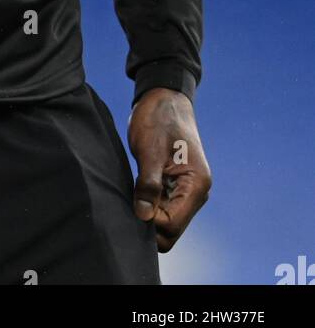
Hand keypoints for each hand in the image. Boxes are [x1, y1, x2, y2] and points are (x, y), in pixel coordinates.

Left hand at [127, 88, 211, 251]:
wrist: (163, 98)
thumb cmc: (158, 119)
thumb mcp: (150, 150)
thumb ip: (148, 184)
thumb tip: (143, 216)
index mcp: (196, 185)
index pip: (172, 225)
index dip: (149, 220)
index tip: (133, 202)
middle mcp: (195, 193)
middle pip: (170, 229)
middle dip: (149, 221)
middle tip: (130, 199)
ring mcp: (185, 190)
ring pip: (165, 220)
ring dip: (148, 212)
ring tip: (133, 191)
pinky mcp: (174, 185)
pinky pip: (161, 207)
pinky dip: (148, 204)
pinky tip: (136, 189)